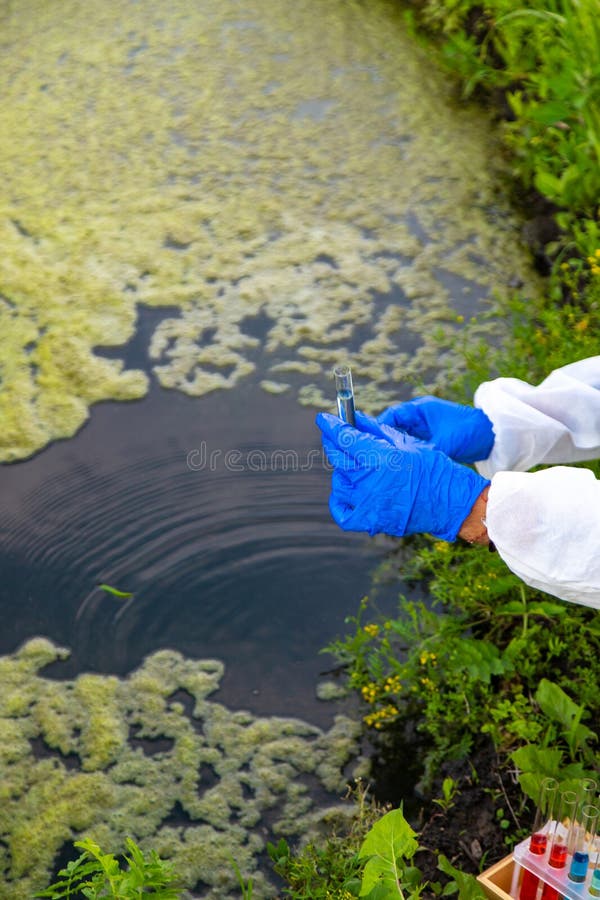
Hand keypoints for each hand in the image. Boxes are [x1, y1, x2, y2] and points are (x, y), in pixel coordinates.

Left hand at [316, 412, 489, 540]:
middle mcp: (368, 479)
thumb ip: (376, 431)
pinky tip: (347, 493)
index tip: (324, 419)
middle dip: (334, 444)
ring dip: (343, 473)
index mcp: (378, 457)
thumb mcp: (406, 442)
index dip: (331, 426)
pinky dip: (340, 502)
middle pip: (338, 458)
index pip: (344, 437)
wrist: (450, 501)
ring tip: (354, 467)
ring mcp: (367, 502)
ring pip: (340, 483)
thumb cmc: (432, 468)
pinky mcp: (370, 520)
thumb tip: (355, 418)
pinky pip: (342, 512)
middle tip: (335, 437)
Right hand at [377, 397, 493, 462]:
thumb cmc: (469, 432)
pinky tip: (402, 466)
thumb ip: (423, 450)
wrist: (492, 436)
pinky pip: (413, 446)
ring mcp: (425, 429)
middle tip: (374, 456)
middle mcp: (420, 418)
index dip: (378, 428)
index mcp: (420, 409)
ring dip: (396, 450)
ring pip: (403, 439)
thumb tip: (404, 461)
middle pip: (394, 428)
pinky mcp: (431, 440)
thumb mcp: (444, 442)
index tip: (369, 441)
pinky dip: (407, 455)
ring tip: (385, 463)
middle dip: (384, 441)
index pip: (392, 416)